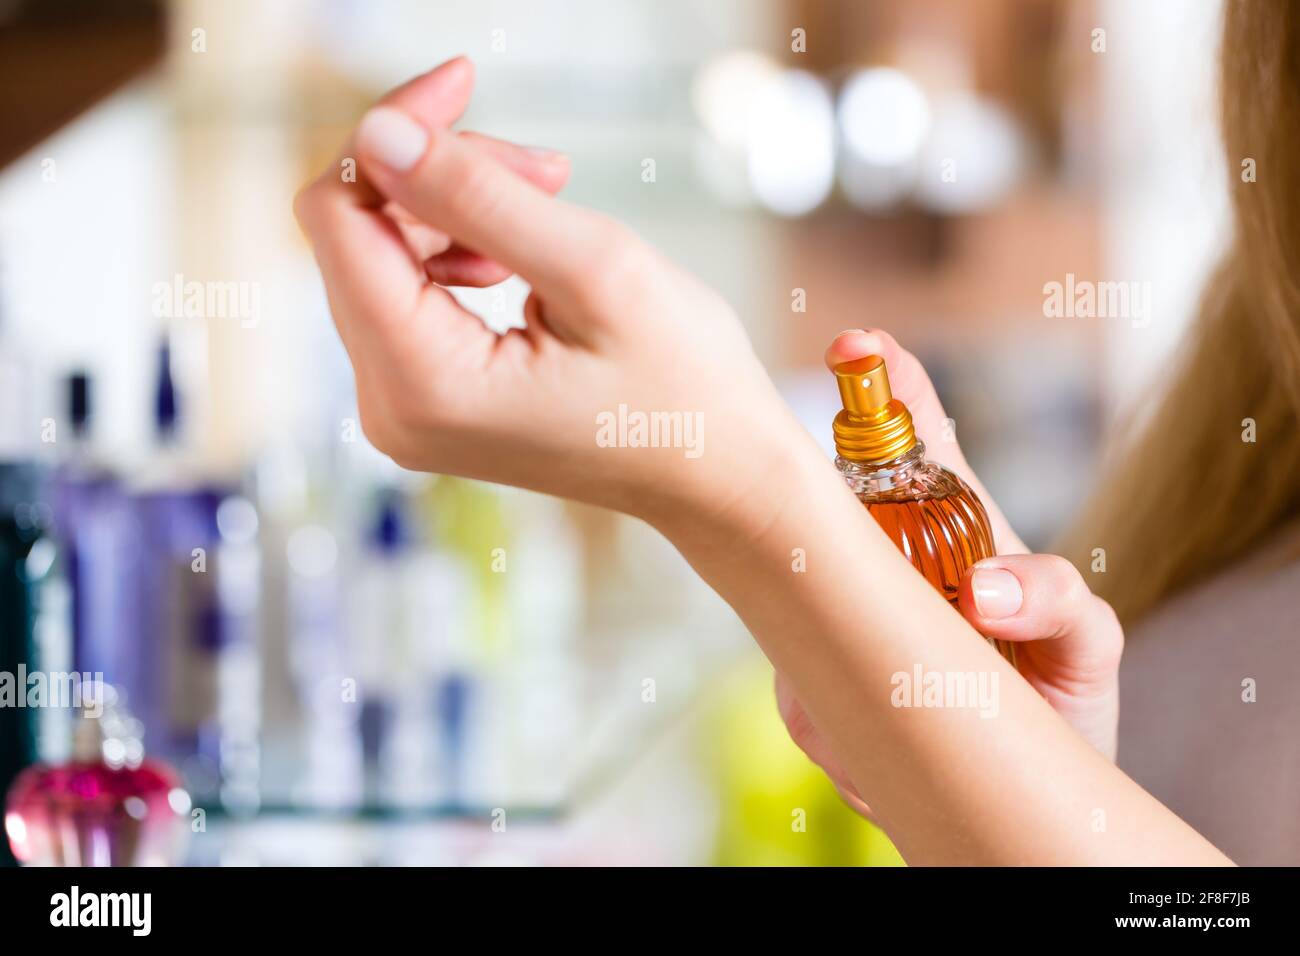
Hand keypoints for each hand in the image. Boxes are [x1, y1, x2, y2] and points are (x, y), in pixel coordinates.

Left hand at [294, 57, 807, 539]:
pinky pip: (406, 295)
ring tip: (551, 204)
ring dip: (456, 208)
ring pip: (381, 258)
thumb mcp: (595, 270)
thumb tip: (379, 133)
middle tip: (548, 167)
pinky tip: (525, 255)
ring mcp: (403, 411)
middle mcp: (390, 408)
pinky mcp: (426, 402)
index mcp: (423, 384)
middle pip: (357, 235)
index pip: (339, 219)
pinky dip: (459, 250)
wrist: (717, 478)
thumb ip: (478, 196)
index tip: (464, 85)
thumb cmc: (682, 385)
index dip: (391, 135)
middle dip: (440, 175)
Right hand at [777, 331, 1121, 818]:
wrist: (1021, 793)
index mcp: (953, 527)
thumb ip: (1060, 602)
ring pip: (799, 618)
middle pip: (825, 509)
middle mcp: (887, 565)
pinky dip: (844, 736)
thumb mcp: (1088, 645)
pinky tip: (888, 758)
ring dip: (846, 669)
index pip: (916, 437)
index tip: (860, 344)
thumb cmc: (1058, 695)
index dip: (885, 383)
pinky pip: (802, 705)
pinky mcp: (817, 698)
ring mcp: (842, 626)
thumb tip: (981, 590)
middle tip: (851, 568)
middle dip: (809, 519)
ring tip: (923, 713)